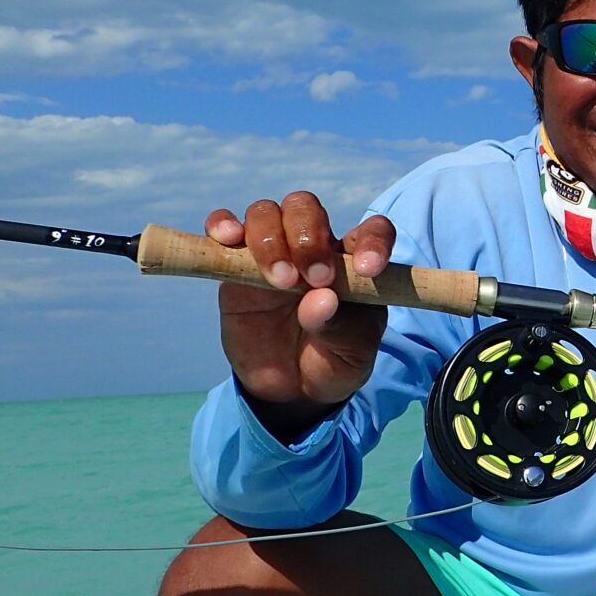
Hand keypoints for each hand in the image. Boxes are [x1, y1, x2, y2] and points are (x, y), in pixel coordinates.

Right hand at [205, 192, 394, 438]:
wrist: (292, 387)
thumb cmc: (333, 360)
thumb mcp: (351, 353)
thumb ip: (340, 327)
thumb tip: (320, 300)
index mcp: (353, 261)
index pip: (371, 230)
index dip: (373, 240)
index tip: (369, 269)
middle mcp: (313, 247)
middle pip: (306, 208)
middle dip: (309, 237)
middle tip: (316, 279)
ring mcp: (272, 251)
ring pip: (266, 213)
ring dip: (271, 239)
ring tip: (281, 281)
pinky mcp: (235, 264)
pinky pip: (223, 228)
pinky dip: (222, 224)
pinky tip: (227, 238)